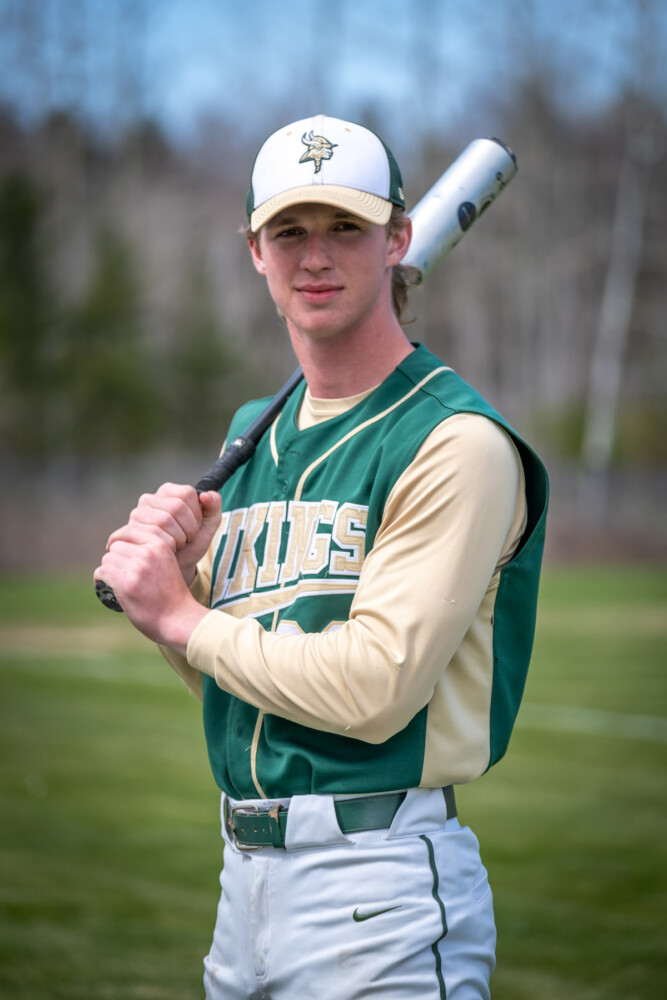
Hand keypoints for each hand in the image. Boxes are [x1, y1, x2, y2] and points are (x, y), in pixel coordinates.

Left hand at [93, 525, 209, 652]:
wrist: (179, 619)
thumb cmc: (172, 595)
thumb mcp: (167, 563)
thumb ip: (151, 552)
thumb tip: (123, 544)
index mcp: (160, 545)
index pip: (129, 530)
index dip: (118, 540)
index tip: (116, 551)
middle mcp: (149, 553)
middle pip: (116, 546)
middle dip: (115, 559)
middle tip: (118, 573)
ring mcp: (138, 568)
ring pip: (108, 559)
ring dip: (107, 570)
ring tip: (113, 581)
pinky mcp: (127, 584)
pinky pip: (102, 572)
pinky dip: (99, 579)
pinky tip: (102, 584)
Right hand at [106, 484, 221, 584]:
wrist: (176, 567)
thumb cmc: (191, 543)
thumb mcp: (208, 525)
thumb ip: (214, 506)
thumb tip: (205, 495)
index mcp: (168, 491)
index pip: (187, 493)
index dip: (197, 513)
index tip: (195, 526)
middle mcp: (149, 499)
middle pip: (176, 506)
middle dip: (189, 528)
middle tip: (187, 538)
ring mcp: (137, 514)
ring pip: (164, 520)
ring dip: (178, 538)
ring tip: (178, 544)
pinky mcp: (129, 530)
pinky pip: (153, 535)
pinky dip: (167, 545)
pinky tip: (167, 549)